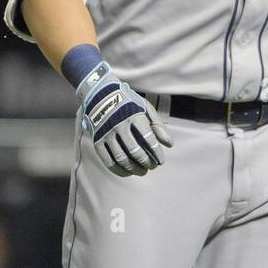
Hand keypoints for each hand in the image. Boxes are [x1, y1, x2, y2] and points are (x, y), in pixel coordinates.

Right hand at [76, 61, 172, 176]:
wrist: (100, 94)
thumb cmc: (129, 103)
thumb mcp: (145, 108)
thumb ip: (158, 125)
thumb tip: (169, 145)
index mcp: (134, 115)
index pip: (148, 138)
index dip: (156, 153)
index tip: (161, 161)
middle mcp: (119, 124)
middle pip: (135, 151)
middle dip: (146, 162)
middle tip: (152, 167)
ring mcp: (106, 133)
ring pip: (121, 158)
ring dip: (134, 168)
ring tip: (142, 171)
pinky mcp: (97, 140)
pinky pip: (108, 161)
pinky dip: (118, 170)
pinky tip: (127, 172)